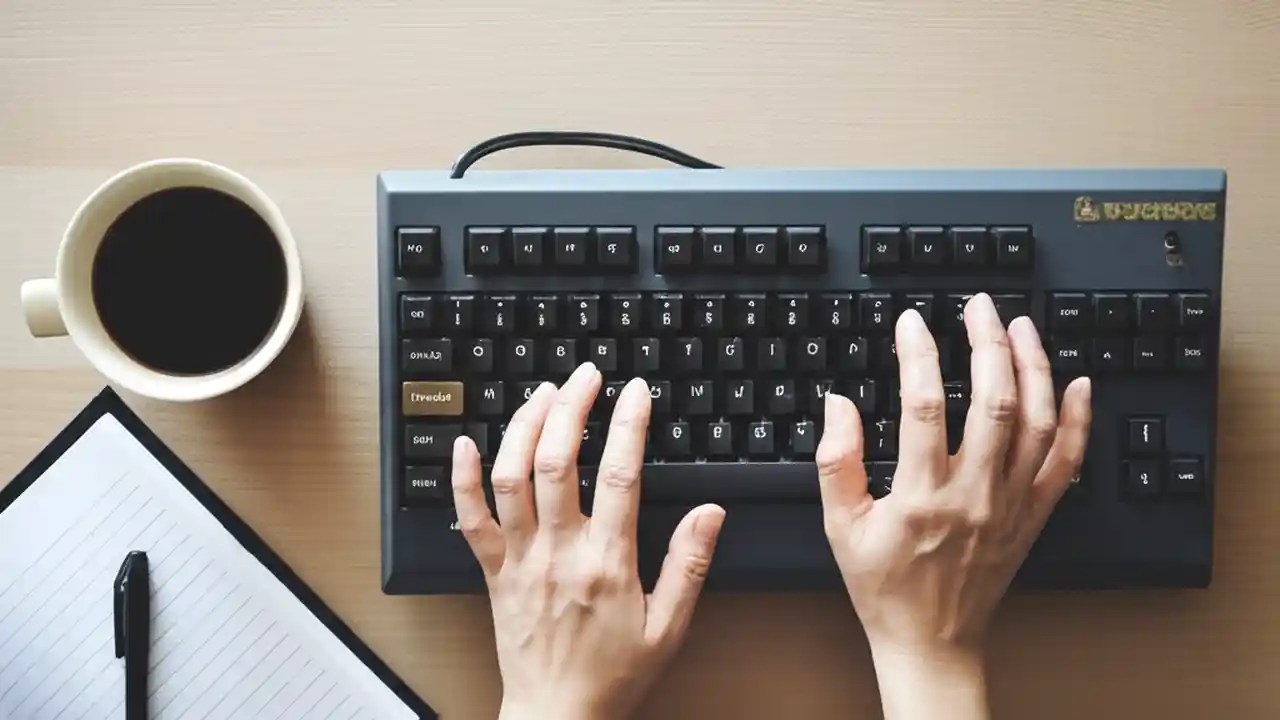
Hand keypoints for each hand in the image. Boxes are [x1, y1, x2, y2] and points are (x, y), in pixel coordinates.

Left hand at [451, 363, 725, 719]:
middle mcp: (557, 553)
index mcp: (606, 563)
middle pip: (556, 462)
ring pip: (511, 479)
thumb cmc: (612, 678)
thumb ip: (689, 565)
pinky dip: (462, 479)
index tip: (636, 391)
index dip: (628, 424)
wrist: (556, 719)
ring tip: (542, 393)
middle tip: (586, 375)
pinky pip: (469, 519)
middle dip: (572, 407)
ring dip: (523, 427)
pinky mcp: (492, 573)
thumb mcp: (669, 628)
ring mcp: (519, 560)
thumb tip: (710, 512)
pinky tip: (465, 443)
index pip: (619, 476)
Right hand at [816, 293, 1091, 718]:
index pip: (924, 407)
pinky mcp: (1034, 517)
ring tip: (1021, 328)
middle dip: (987, 343)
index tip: (913, 323)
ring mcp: (1011, 505)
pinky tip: (1077, 384)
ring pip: (1037, 423)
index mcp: (921, 497)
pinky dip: (1078, 420)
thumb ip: (835, 461)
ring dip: (1034, 368)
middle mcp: (973, 495)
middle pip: (994, 402)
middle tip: (977, 307)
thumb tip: (839, 403)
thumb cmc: (884, 586)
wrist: (931, 641)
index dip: (919, 356)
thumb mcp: (840, 526)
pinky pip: (1067, 463)